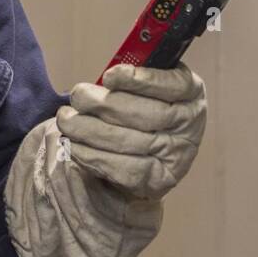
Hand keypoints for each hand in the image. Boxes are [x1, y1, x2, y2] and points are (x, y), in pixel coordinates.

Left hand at [56, 62, 206, 200]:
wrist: (144, 154)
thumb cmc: (139, 108)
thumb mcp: (142, 85)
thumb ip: (129, 76)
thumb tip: (106, 76)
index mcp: (191, 92)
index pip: (171, 84)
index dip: (140, 80)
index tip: (109, 76)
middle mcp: (190, 124)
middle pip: (148, 115)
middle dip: (106, 104)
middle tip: (77, 95)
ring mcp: (178, 156)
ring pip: (131, 142)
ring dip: (91, 130)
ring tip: (66, 120)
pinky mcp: (160, 181)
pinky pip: (124, 169)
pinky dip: (94, 156)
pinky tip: (75, 146)